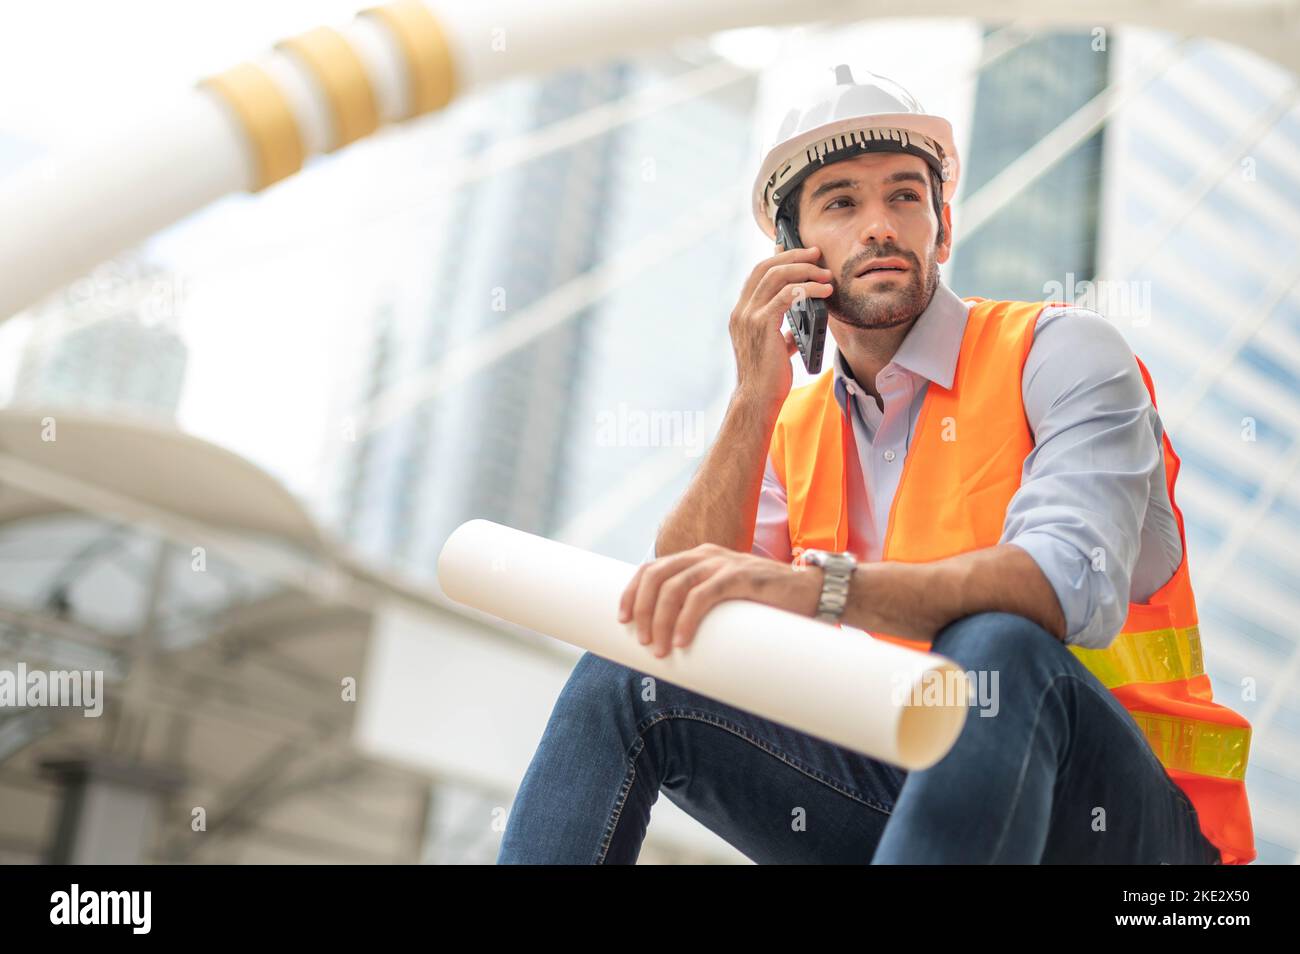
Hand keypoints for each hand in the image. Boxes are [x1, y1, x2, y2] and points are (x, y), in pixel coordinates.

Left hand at [616, 543, 822, 657]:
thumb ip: (703, 607)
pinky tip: (683, 641)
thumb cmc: (766, 604)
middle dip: (641, 609)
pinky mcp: (740, 577)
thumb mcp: (726, 600)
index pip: (652, 568)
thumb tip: (673, 640)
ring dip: (661, 620)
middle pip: (657, 576)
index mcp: (698, 558)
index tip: (621, 620)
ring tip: (660, 649)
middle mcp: (706, 555)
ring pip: (675, 587)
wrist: (811, 592)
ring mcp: (723, 564)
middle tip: (642, 641)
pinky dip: (687, 620)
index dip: (631, 592)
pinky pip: (703, 596)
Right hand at [729, 244, 833, 415]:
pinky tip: (824, 290)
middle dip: (794, 256)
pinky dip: (808, 288)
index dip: (778, 258)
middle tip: (817, 254)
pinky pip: (787, 295)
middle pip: (766, 267)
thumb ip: (780, 334)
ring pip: (776, 276)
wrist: (757, 399)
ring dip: (805, 270)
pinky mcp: (762, 325)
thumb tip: (794, 331)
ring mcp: (749, 317)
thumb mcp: (773, 349)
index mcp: (741, 313)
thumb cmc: (767, 378)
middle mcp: (741, 311)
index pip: (757, 274)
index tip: (799, 252)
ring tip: (826, 274)